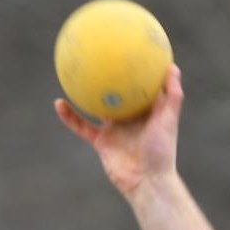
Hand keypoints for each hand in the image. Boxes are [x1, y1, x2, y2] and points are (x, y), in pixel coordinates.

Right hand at [54, 64, 182, 198]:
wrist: (146, 183)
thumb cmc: (161, 152)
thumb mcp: (168, 120)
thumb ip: (172, 96)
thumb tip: (171, 66)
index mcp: (147, 111)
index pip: (142, 85)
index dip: (137, 68)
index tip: (131, 47)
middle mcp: (130, 118)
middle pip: (117, 92)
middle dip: (108, 76)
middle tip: (98, 53)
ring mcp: (114, 129)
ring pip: (95, 106)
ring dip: (84, 92)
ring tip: (71, 72)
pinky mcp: (101, 142)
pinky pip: (81, 126)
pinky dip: (69, 116)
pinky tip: (58, 102)